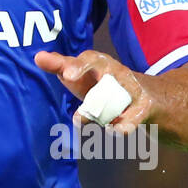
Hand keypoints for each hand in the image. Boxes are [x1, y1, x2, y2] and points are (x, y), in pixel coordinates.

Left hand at [33, 49, 154, 133]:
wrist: (149, 98)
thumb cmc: (103, 84)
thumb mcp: (82, 75)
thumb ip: (60, 66)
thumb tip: (38, 57)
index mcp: (100, 63)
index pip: (88, 59)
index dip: (76, 65)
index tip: (65, 74)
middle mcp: (118, 72)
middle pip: (105, 68)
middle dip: (87, 70)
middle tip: (68, 77)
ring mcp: (133, 89)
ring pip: (116, 96)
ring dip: (99, 108)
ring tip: (80, 118)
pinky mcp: (145, 107)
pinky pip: (134, 117)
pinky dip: (123, 125)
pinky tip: (115, 130)